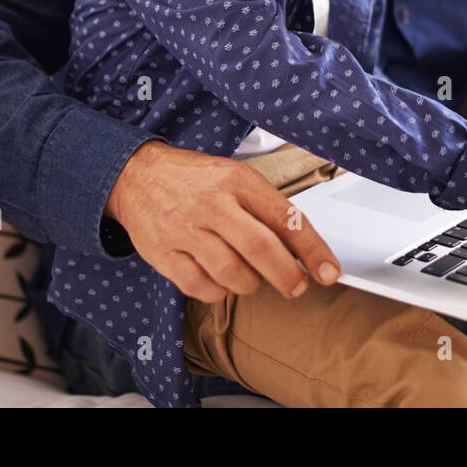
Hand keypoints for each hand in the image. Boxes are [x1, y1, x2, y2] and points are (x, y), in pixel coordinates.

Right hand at [104, 140, 341, 303]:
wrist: (137, 174)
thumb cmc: (194, 179)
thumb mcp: (234, 177)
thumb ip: (266, 208)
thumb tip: (303, 249)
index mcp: (236, 180)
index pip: (285, 218)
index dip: (312, 250)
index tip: (329, 272)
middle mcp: (211, 203)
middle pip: (260, 249)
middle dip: (286, 276)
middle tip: (295, 286)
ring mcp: (184, 229)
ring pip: (232, 274)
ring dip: (250, 285)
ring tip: (250, 277)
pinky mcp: (163, 253)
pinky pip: (201, 287)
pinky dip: (218, 292)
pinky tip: (220, 280)